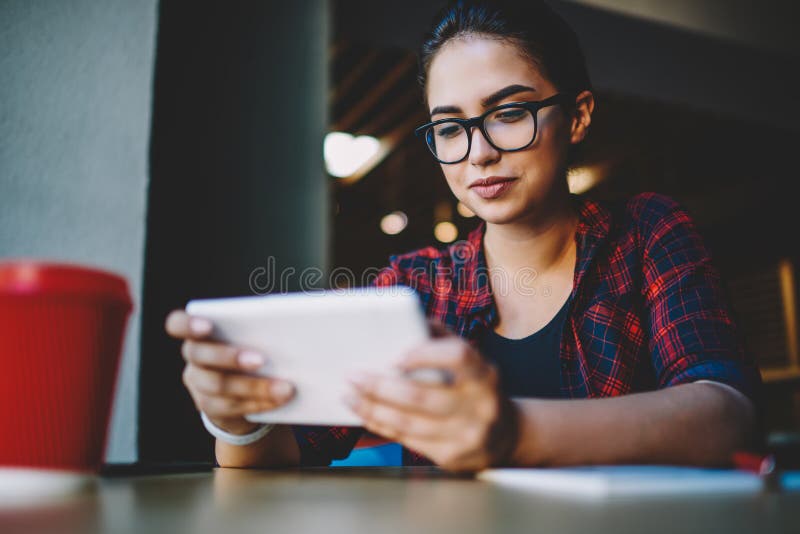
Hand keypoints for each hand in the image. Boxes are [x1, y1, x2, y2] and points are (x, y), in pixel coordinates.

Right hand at [165, 310, 295, 435]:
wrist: (242, 389)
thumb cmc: (249, 350)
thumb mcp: (250, 337)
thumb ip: (257, 330)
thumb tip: (290, 326)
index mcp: (199, 333)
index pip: (177, 324)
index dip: (187, 325)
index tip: (207, 326)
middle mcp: (193, 357)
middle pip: (200, 355)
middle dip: (230, 357)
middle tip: (261, 360)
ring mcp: (198, 385)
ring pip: (219, 385)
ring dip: (255, 386)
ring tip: (286, 387)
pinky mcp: (211, 408)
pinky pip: (232, 407)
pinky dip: (260, 402)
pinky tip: (280, 399)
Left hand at [344, 321, 518, 471]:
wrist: (504, 435)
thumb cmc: (475, 388)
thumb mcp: (471, 360)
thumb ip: (441, 338)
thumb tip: (406, 319)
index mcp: (484, 374)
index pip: (457, 357)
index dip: (424, 355)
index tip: (396, 356)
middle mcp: (480, 405)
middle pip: (421, 396)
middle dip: (380, 386)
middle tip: (353, 375)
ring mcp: (467, 435)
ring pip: (408, 423)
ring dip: (372, 408)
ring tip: (349, 395)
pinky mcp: (452, 457)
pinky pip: (407, 440)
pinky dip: (381, 425)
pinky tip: (366, 413)